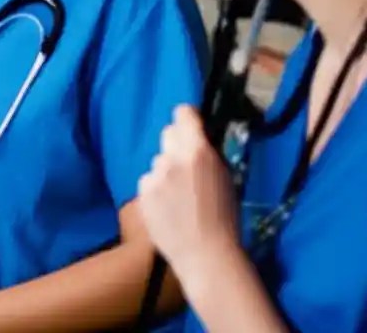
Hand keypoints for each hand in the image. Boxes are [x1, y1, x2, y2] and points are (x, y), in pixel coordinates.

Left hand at [137, 105, 240, 275]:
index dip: (187, 119)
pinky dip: (156, 188)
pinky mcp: (141, 192)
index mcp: (198, 152)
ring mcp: (154, 175)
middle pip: (167, 133)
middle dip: (176, 143)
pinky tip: (167, 206)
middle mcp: (172, 158)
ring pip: (158, 160)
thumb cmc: (225, 217)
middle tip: (186, 163)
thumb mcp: (225, 177)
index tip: (191, 127)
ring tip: (179, 195)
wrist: (205, 253)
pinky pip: (148, 180)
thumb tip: (199, 138)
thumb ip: (208, 154)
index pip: (183, 114)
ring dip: (166, 170)